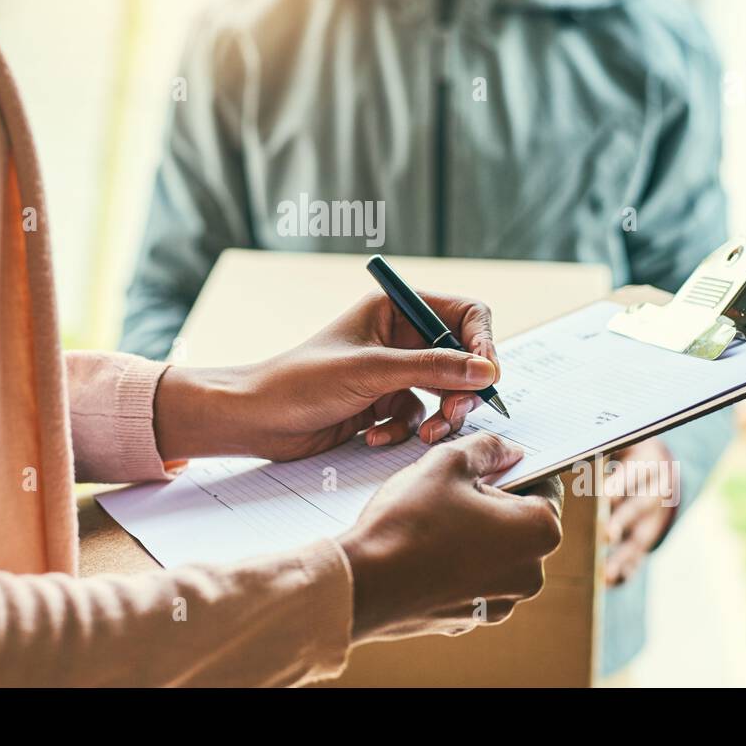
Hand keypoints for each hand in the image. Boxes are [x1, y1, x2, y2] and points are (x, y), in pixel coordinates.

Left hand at [154, 291, 502, 461]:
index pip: (463, 315)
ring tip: (425, 434)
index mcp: (395, 309)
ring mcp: (393, 372)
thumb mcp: (371, 371)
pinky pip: (418, 417)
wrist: (257, 419)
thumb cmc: (300, 381)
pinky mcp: (384, 404)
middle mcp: (399, 337)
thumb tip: (486, 370)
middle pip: (460, 359)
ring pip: (444, 393)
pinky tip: (374, 436)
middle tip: (455, 413)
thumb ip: (432, 368)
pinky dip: (404, 430)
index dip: (482, 342)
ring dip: (439, 416)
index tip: (488, 373)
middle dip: (461, 389)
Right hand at [336, 432, 562, 640]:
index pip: (546, 486)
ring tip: (430, 519)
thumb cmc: (409, 521)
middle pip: (519, 522)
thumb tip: (507, 451)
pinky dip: (454, 563)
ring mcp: (500, 603)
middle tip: (451, 489)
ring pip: (494, 552)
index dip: (516, 468)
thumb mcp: (447, 463)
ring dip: (472, 533)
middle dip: (491, 503)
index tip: (491, 462)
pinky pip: (471, 579)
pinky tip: (422, 550)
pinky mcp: (470, 619)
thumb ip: (486, 449)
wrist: (363, 584)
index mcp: (538, 532)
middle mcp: (530, 574)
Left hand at [603, 437, 680, 585]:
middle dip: (621, 521)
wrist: (656, 462)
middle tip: (605, 535)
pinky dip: (627, 568)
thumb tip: (561, 450)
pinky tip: (611, 580)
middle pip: (639, 506)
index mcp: (646, 460)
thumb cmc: (620, 449)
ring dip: (624, 555)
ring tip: (607, 573)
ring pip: (641, 536)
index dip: (620, 484)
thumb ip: (595, 446)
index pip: (636, 471)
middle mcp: (655, 489)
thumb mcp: (616, 441)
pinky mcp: (649, 534)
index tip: (604, 496)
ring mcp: (654, 516)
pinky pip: (640, 554)